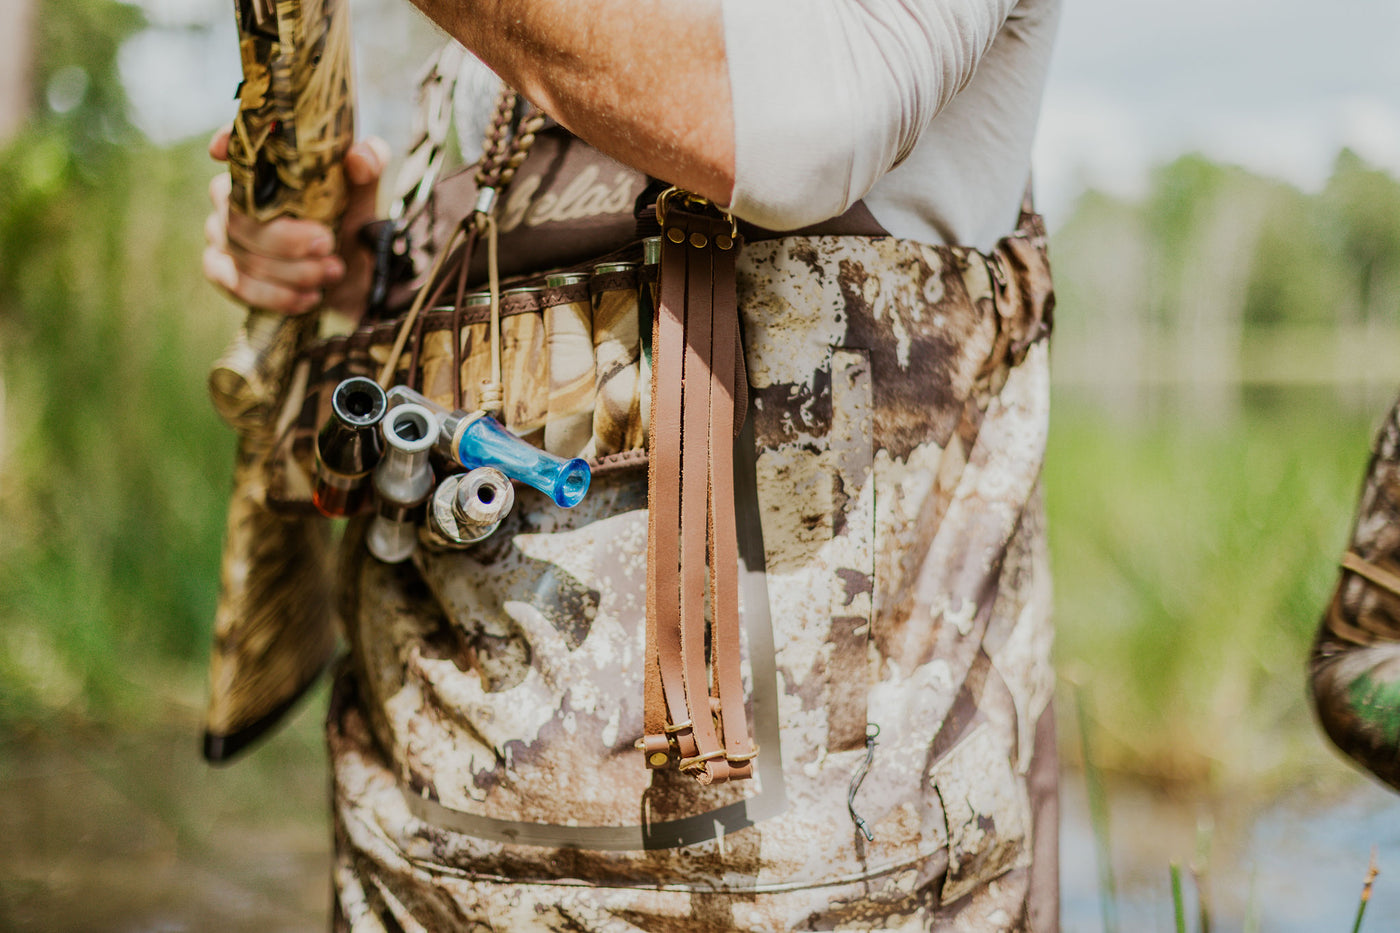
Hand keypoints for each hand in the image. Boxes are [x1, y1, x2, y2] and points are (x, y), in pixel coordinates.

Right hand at [202, 125, 390, 318]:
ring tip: (333, 272)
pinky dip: (275, 295)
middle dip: (287, 238)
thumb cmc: (349, 224)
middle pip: (238, 216)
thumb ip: (369, 167)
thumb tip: (360, 158)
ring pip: (242, 254)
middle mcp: (233, 197)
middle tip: (328, 245)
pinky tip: (308, 297)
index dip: (224, 144)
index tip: (222, 152)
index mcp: (263, 169)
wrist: (352, 277)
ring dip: (293, 271)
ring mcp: (222, 233)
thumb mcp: (364, 196)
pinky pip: (235, 283)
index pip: (233, 147)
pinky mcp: (222, 270)